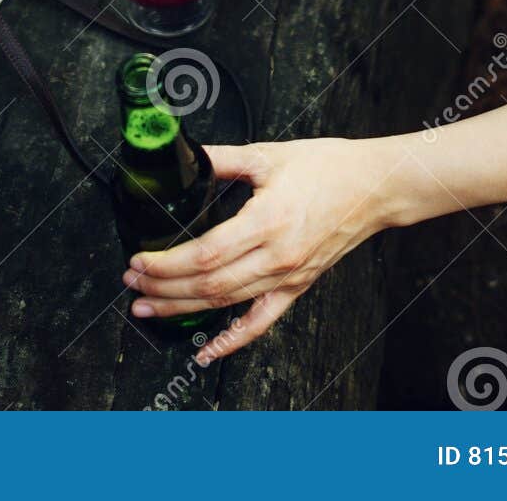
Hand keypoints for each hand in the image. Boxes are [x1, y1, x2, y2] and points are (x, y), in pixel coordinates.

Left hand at [122, 138, 396, 361]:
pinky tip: (206, 352)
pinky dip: (231, 342)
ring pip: (226, 304)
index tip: (138, 260)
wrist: (374, 187)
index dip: (165, 264)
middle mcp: (276, 257)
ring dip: (183, 309)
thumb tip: (186, 155)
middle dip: (163, 289)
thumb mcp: (268, 155)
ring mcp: (287, 277)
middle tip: (132, 285)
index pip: (204, 255)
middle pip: (208, 285)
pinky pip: (261, 322)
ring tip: (148, 307)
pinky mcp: (297, 286)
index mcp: (266, 221)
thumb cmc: (328, 167)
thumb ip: (222, 159)